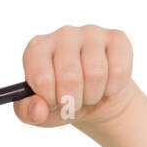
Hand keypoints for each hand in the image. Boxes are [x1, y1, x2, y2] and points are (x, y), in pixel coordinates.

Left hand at [15, 24, 137, 130]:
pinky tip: (106, 85)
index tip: (53, 101)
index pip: (42, 78)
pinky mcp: (116, 38)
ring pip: (96, 74)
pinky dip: (112, 88)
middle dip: (73, 101)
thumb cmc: (61, 102)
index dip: (50, 100)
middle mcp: (63, 34)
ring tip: (88, 93)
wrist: (94, 100)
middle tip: (73, 101)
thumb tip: (39, 109)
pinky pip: (118, 70)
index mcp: (37, 49)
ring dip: (93, 96)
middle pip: (70, 77)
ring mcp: (91, 32)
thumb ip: (28, 112)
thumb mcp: (39, 113)